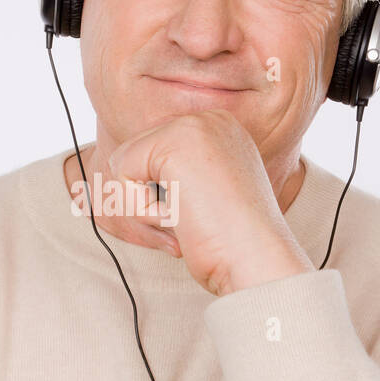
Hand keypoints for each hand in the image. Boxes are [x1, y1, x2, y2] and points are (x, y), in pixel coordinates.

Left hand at [105, 109, 312, 295]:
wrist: (257, 261)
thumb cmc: (233, 244)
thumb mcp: (206, 198)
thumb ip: (176, 177)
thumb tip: (122, 170)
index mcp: (222, 130)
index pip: (154, 154)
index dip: (158, 195)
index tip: (196, 217)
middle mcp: (210, 119)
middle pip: (136, 155)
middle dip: (146, 199)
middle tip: (188, 223)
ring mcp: (194, 126)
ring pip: (124, 163)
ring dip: (144, 206)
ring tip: (186, 220)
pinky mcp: (173, 142)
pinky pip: (122, 173)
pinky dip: (140, 208)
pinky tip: (178, 217)